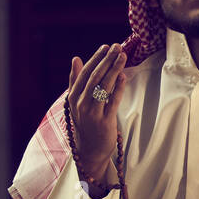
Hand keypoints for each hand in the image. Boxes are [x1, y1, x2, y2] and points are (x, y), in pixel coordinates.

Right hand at [67, 43, 128, 176]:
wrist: (90, 151)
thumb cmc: (86, 124)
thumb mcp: (77, 102)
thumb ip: (76, 80)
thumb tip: (75, 58)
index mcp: (74, 97)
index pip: (85, 73)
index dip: (96, 59)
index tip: (106, 47)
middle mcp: (80, 104)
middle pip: (95, 77)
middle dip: (107, 60)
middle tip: (118, 47)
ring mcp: (92, 113)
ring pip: (103, 86)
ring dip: (114, 69)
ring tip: (123, 56)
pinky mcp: (104, 122)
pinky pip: (112, 101)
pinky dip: (118, 88)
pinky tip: (124, 76)